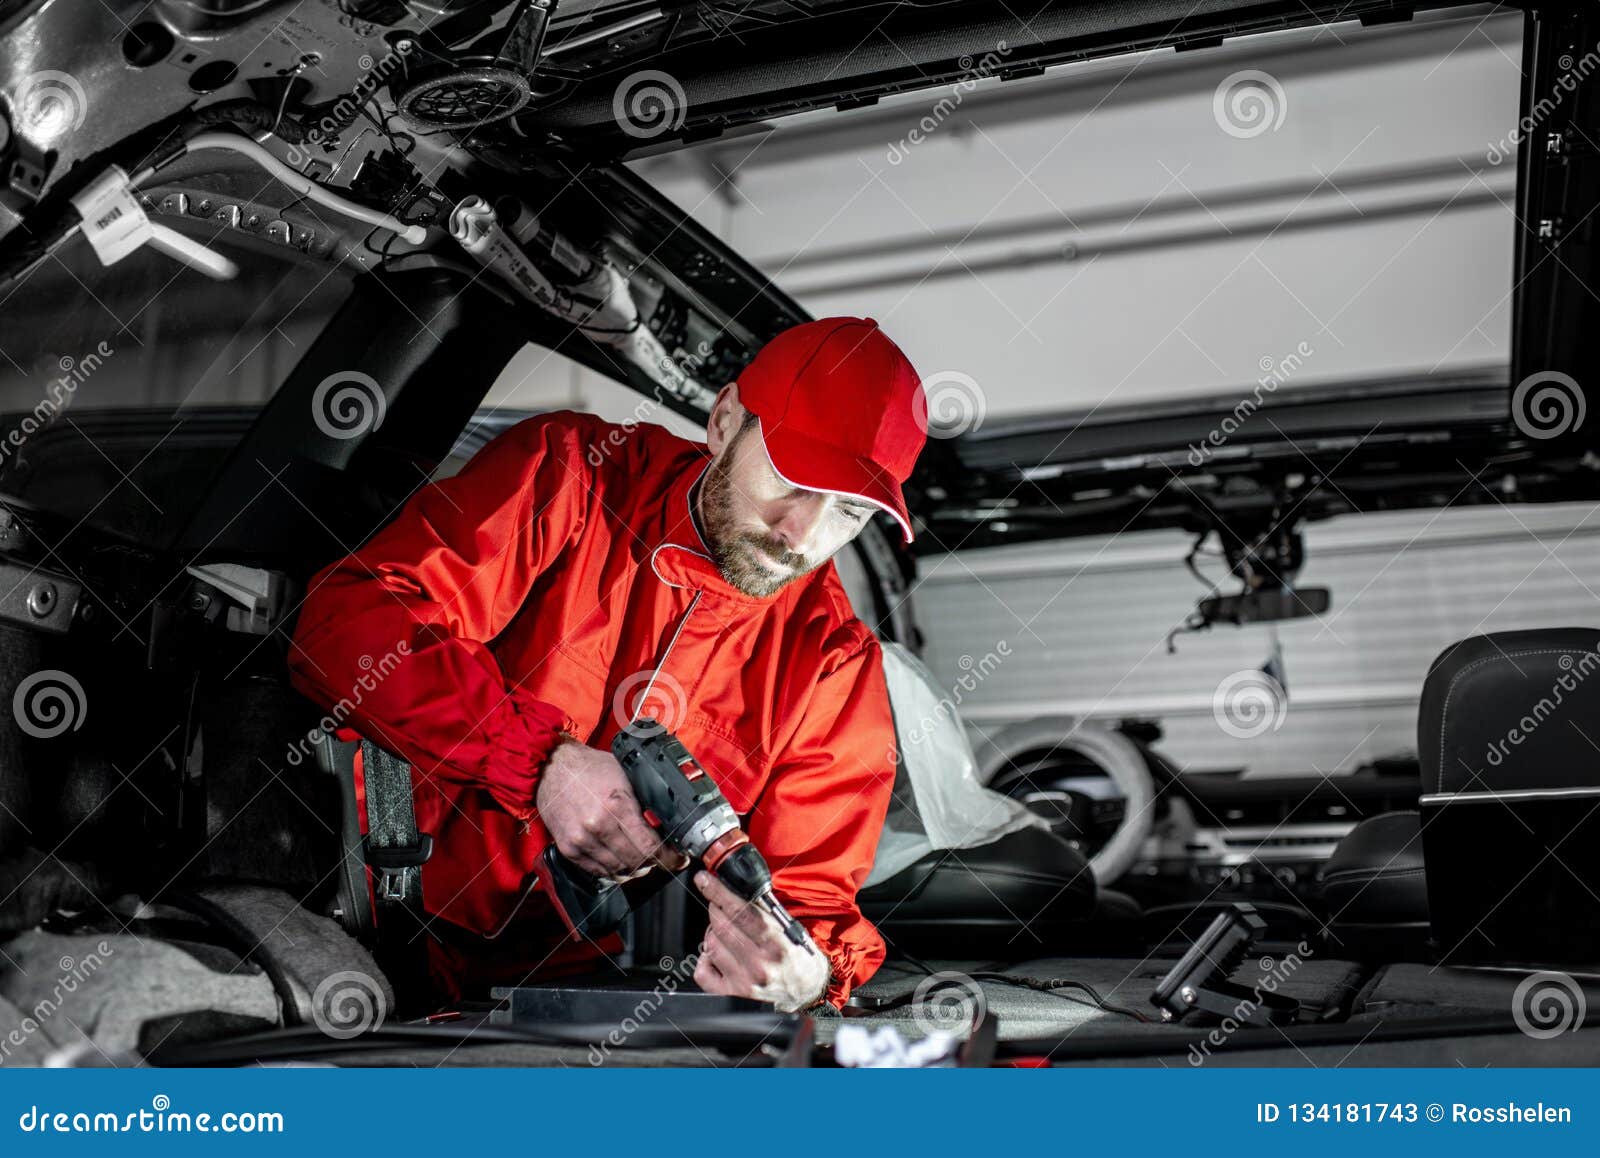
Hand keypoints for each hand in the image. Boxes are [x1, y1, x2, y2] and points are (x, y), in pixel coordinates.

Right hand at [535, 738, 687, 878]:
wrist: (552, 768)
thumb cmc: (589, 768)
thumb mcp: (625, 777)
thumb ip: (643, 801)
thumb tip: (666, 823)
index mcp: (616, 806)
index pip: (650, 846)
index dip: (668, 857)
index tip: (677, 860)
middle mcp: (598, 827)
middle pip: (636, 862)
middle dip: (654, 864)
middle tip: (662, 860)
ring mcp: (581, 840)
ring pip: (617, 870)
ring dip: (633, 869)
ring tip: (643, 861)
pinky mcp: (568, 849)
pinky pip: (597, 871)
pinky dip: (612, 870)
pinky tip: (621, 862)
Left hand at [692, 871, 829, 1011]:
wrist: (807, 991)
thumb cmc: (798, 957)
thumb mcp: (790, 930)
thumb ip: (764, 913)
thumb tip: (736, 891)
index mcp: (777, 944)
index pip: (741, 912)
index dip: (718, 893)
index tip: (705, 880)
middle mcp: (760, 965)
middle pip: (722, 927)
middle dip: (715, 909)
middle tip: (719, 905)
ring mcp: (745, 982)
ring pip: (711, 945)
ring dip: (712, 933)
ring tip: (725, 933)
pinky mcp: (732, 995)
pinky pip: (702, 973)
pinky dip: (704, 959)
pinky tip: (717, 955)